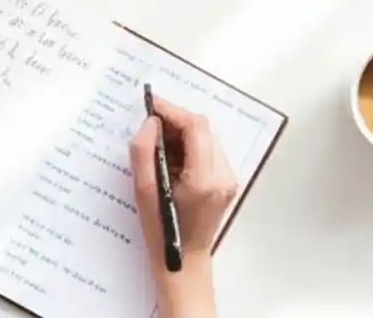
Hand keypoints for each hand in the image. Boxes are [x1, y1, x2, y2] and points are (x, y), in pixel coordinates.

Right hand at [130, 98, 237, 317]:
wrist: (184, 264)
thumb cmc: (162, 233)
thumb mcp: (144, 193)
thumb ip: (144, 153)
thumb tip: (151, 122)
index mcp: (205, 178)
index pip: (195, 128)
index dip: (172, 112)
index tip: (150, 107)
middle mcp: (223, 175)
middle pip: (202, 131)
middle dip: (175, 123)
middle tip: (149, 127)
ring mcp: (228, 179)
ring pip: (206, 140)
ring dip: (181, 136)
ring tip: (156, 147)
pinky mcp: (225, 182)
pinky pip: (207, 153)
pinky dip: (188, 149)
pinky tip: (169, 161)